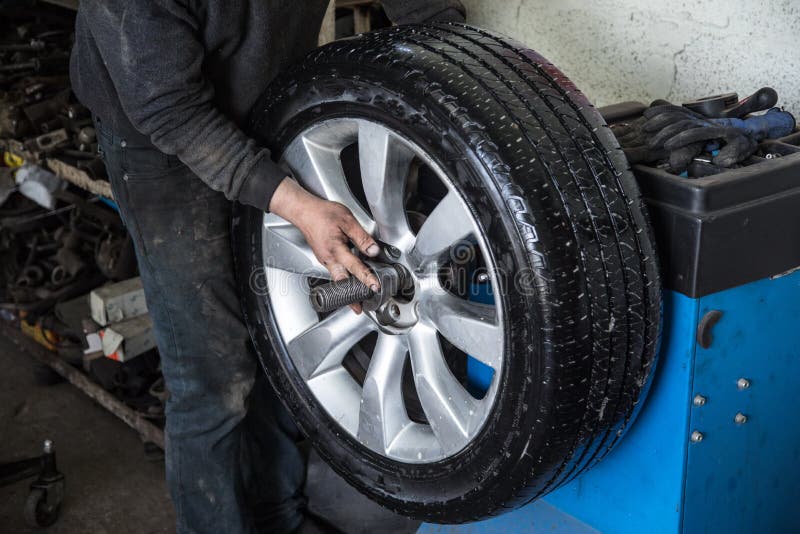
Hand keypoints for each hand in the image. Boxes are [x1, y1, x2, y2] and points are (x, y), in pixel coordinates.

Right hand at [269, 178, 379, 312]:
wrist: (303, 211)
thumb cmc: (322, 213)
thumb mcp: (347, 220)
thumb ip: (361, 237)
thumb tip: (373, 250)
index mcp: (335, 249)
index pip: (355, 267)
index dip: (366, 278)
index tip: (375, 287)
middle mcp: (328, 258)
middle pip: (341, 282)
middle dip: (349, 297)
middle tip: (358, 308)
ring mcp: (324, 260)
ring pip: (337, 278)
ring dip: (345, 290)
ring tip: (355, 300)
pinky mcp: (324, 258)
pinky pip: (334, 272)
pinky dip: (342, 279)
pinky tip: (349, 280)